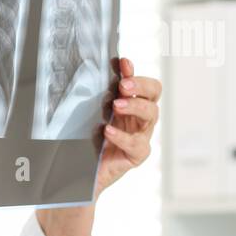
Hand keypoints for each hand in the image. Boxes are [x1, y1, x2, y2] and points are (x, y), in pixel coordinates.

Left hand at [96, 57, 159, 196]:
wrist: (81, 172)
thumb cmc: (89, 140)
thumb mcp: (91, 115)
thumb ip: (97, 97)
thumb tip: (92, 73)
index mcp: (131, 104)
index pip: (142, 83)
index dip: (135, 72)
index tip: (123, 63)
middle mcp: (139, 117)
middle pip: (154, 94)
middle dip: (141, 86)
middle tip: (123, 86)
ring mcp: (141, 135)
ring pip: (151, 115)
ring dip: (134, 106)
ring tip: (116, 106)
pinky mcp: (137, 155)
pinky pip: (138, 144)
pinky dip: (123, 136)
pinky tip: (109, 131)